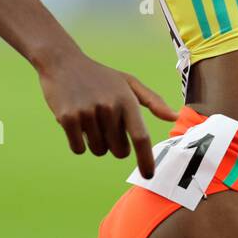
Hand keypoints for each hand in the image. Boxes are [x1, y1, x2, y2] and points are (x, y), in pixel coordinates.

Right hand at [37, 53, 177, 178]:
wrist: (63, 62)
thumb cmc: (101, 76)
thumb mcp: (129, 82)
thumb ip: (153, 101)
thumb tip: (174, 117)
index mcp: (127, 100)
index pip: (140, 137)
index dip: (146, 159)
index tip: (148, 175)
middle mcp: (109, 107)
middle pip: (119, 150)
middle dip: (115, 145)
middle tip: (107, 126)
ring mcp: (88, 113)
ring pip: (99, 150)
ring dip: (96, 142)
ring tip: (90, 119)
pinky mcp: (68, 118)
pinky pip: (79, 149)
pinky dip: (78, 142)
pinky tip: (76, 122)